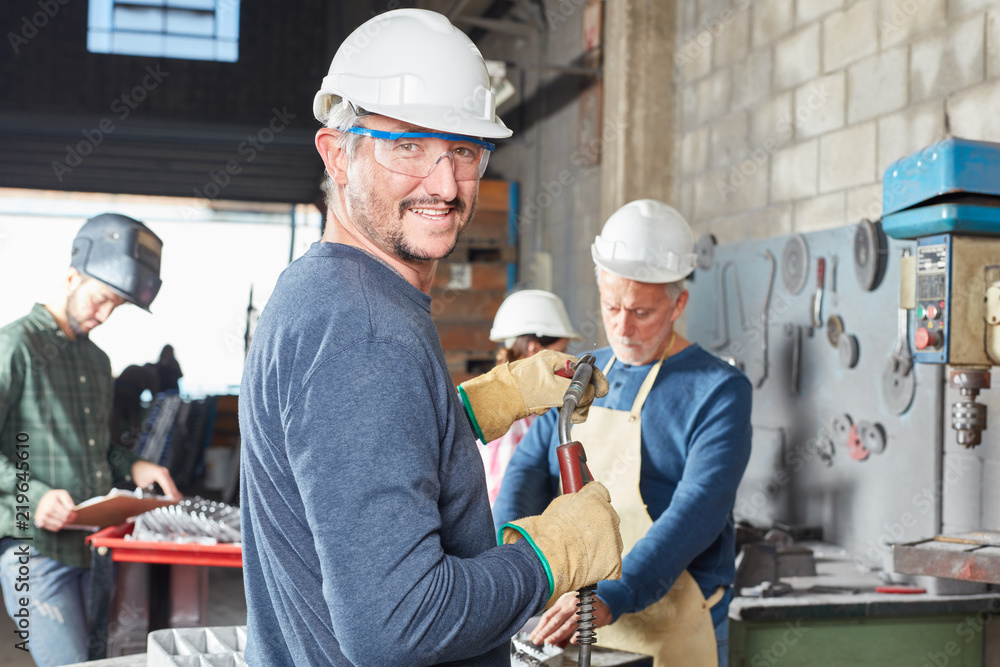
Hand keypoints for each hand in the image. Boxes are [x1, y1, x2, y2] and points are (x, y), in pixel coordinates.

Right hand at [34, 489, 77, 531]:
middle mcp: (46, 511)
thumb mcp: (62, 493)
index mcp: (52, 504)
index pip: (66, 513)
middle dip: (69, 519)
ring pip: (59, 525)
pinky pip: (54, 529)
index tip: (74, 514)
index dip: (72, 515)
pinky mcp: (40, 522)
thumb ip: (68, 500)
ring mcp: (42, 518)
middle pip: (63, 519)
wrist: (39, 498)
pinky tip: (59, 522)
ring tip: (66, 519)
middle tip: (72, 518)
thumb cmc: (54, 496)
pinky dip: (59, 526)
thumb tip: (71, 508)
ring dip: (65, 523)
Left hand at [131, 460, 181, 499]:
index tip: (173, 499)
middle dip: (174, 492)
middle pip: (170, 484)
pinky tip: (175, 492)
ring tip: (179, 498)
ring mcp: (165, 472)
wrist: (137, 464)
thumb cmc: (138, 473)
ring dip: (174, 490)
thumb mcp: (141, 483)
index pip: (166, 485)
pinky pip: (169, 481)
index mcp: (158, 473)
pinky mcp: (164, 473)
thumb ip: (148, 490)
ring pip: (171, 483)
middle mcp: (163, 472)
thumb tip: (154, 497)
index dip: (170, 492)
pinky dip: (172, 487)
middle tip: (178, 500)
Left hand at [459, 351, 609, 441]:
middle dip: (583, 398)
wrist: (493, 402)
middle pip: (580, 383)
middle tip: (577, 411)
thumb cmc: (519, 390)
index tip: (603, 392)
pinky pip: (559, 403)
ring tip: (566, 415)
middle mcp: (552, 369)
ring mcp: (546, 382)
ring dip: (572, 407)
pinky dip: (559, 410)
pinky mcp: (541, 396)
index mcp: (556, 359)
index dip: (596, 379)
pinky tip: (547, 411)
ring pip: (571, 395)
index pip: (584, 366)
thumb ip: (576, 391)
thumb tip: (590, 395)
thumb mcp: (553, 389)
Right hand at [500, 481, 621, 607]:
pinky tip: (587, 567)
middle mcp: (610, 515)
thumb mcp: (557, 505)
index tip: (587, 509)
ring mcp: (615, 539)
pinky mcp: (615, 561)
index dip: (593, 502)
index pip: (601, 493)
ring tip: (580, 554)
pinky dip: (603, 567)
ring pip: (612, 542)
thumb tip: (576, 504)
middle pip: (609, 519)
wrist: (548, 556)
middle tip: (579, 536)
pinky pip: (613, 564)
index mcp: (595, 498)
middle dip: (597, 526)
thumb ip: (573, 502)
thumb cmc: (547, 532)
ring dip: (601, 546)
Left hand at [530, 592, 611, 647]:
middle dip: (545, 632)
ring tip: (550, 642)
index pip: (548, 615)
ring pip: (567, 624)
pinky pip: (583, 627)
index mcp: (563, 601)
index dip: (540, 627)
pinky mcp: (590, 617)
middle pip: (555, 620)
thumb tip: (553, 642)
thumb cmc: (584, 607)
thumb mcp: (570, 613)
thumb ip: (561, 627)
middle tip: (538, 641)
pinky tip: (572, 641)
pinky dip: (577, 635)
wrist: (603, 605)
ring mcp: (581, 610)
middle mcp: (571, 604)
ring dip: (557, 635)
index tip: (534, 636)